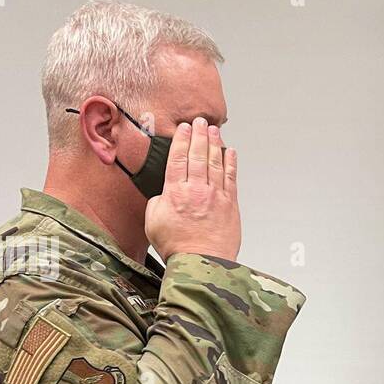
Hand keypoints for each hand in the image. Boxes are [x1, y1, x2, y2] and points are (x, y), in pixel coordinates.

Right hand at [144, 117, 241, 264]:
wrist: (201, 262)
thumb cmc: (177, 246)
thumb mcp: (153, 221)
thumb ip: (158, 201)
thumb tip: (164, 192)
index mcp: (175, 192)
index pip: (177, 158)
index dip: (181, 140)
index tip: (183, 128)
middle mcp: (196, 190)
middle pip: (198, 155)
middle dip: (199, 135)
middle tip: (200, 121)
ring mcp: (215, 196)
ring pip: (215, 163)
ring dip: (215, 143)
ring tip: (214, 130)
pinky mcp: (230, 205)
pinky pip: (231, 178)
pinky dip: (231, 163)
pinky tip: (230, 152)